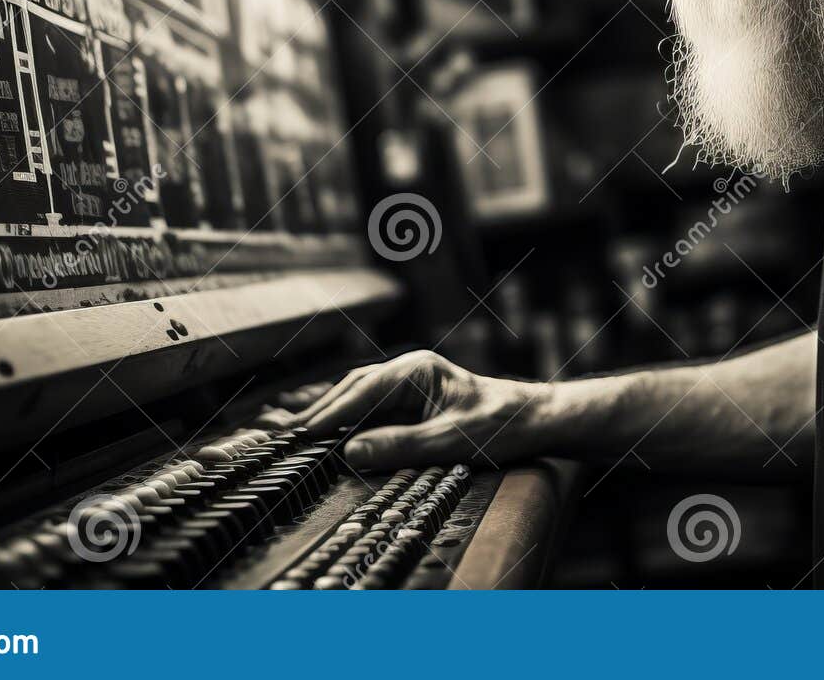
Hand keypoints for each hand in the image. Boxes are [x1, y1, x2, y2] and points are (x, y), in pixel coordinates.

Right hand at [281, 350, 554, 468]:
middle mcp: (409, 371)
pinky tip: (337, 436)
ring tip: (303, 437)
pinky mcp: (415, 401)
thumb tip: (351, 452)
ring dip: (334, 415)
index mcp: (415, 370)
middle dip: (322, 412)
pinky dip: (352, 421)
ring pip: (360, 396)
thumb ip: (401, 446)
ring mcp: (411, 384)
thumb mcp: (452, 441)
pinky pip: (374, 408)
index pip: (360, 392)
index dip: (328, 415)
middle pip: (353, 389)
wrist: (534, 420)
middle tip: (288, 437)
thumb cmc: (501, 424)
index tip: (301, 435)